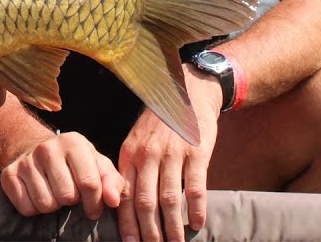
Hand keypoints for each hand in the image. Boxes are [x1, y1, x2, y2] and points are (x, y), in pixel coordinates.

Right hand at [0, 132, 124, 220]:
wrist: (36, 149)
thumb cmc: (75, 163)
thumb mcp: (98, 166)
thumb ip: (112, 182)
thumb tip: (113, 200)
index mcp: (74, 143)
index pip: (89, 183)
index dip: (94, 203)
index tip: (93, 208)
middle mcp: (48, 148)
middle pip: (66, 196)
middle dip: (72, 202)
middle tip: (70, 194)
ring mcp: (26, 161)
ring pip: (46, 204)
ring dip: (54, 206)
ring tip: (54, 193)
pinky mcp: (8, 174)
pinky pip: (26, 208)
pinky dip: (34, 208)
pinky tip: (38, 194)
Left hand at [115, 70, 221, 241]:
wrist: (188, 93)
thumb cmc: (160, 123)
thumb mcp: (137, 141)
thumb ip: (131, 169)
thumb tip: (123, 203)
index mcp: (130, 154)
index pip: (124, 195)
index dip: (127, 223)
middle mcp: (148, 155)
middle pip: (145, 202)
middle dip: (149, 232)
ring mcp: (172, 154)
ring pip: (169, 200)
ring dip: (172, 227)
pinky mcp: (196, 152)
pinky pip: (195, 188)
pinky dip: (196, 209)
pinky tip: (197, 225)